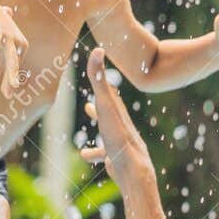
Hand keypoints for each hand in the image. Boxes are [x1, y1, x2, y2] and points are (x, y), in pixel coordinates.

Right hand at [0, 3, 27, 93]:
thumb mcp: (2, 46)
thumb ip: (6, 61)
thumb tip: (7, 79)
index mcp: (22, 46)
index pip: (16, 67)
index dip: (10, 80)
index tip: (7, 93)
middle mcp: (18, 42)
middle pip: (15, 65)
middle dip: (12, 80)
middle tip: (11, 94)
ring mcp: (8, 36)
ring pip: (10, 57)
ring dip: (11, 72)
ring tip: (14, 85)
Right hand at [79, 48, 152, 184]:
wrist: (132, 169)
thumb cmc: (118, 135)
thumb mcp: (105, 104)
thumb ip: (98, 78)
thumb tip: (97, 50)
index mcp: (117, 110)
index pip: (110, 93)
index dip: (102, 82)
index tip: (99, 74)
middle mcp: (121, 125)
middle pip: (110, 112)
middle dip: (101, 105)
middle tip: (90, 104)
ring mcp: (120, 142)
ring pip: (107, 134)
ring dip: (98, 129)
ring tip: (86, 126)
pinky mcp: (117, 159)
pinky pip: (105, 154)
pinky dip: (95, 153)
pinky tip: (86, 156)